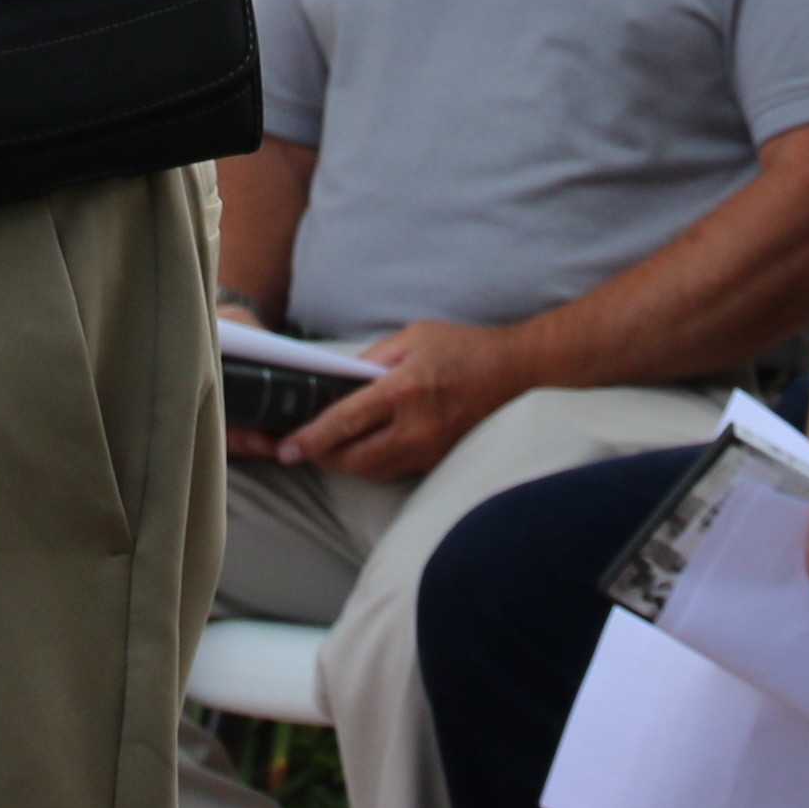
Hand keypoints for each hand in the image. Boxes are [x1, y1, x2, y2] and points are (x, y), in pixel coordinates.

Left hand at [283, 322, 532, 480]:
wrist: (520, 373)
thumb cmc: (467, 348)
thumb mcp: (415, 336)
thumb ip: (373, 359)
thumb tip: (341, 380)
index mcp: (404, 390)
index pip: (345, 423)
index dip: (311, 438)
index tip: (289, 447)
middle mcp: (415, 427)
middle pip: (353, 459)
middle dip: (322, 457)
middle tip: (302, 449)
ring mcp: (429, 449)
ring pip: (372, 470)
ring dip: (346, 463)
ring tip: (329, 448)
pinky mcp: (439, 460)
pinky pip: (394, 469)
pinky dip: (373, 463)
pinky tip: (365, 448)